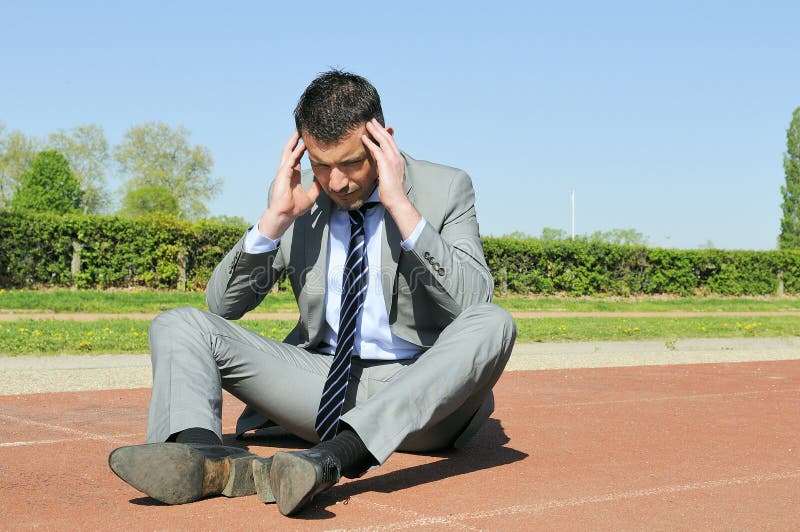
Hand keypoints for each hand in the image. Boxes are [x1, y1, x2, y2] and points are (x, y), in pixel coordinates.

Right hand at [259, 131, 321, 238]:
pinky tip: (302, 146)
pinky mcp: (282, 175)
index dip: (302, 148)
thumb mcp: (311, 196)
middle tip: (302, 129)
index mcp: (292, 174)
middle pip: (291, 151)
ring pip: (288, 152)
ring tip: (299, 131)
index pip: (297, 157)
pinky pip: (290, 160)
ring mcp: (283, 172)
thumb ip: (316, 188)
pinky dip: (296, 153)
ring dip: (293, 142)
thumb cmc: (294, 207)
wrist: (286, 215)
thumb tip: (324, 182)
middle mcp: (287, 171)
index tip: (308, 139)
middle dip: (296, 140)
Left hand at [362, 119, 420, 238]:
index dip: (384, 133)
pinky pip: (377, 150)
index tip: (377, 127)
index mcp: (398, 160)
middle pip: (388, 138)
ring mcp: (393, 160)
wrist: (397, 200)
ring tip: (367, 124)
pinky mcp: (386, 164)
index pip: (391, 143)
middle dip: (379, 128)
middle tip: (371, 120)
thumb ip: (384, 170)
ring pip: (383, 141)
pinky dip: (370, 143)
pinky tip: (363, 138)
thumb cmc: (392, 193)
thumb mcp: (388, 177)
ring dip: (375, 131)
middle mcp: (397, 157)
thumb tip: (379, 169)